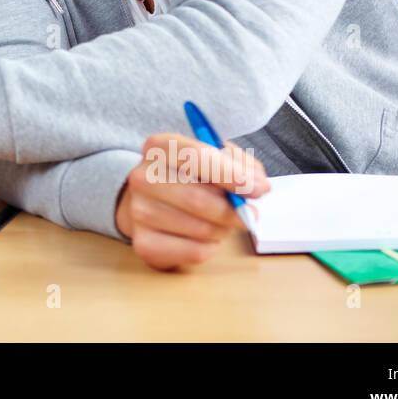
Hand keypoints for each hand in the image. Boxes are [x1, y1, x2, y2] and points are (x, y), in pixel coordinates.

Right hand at [115, 132, 269, 270]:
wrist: (151, 202)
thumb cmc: (190, 178)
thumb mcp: (215, 158)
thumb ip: (241, 166)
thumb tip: (259, 186)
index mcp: (159, 147)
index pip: (196, 157)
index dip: (232, 175)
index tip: (259, 189)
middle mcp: (142, 176)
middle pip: (199, 198)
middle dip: (233, 210)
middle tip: (250, 214)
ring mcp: (138, 210)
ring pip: (201, 228)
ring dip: (223, 228)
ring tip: (219, 221)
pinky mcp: (144, 243)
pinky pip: (195, 252)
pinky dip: (210, 247)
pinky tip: (202, 236)